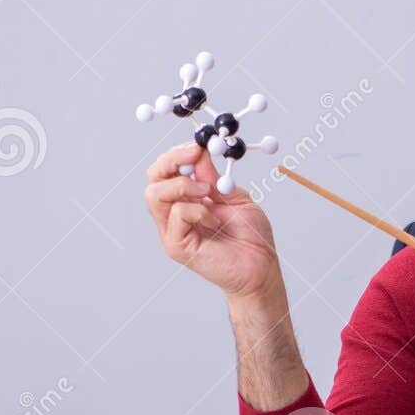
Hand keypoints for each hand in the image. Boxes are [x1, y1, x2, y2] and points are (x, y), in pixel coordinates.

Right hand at [144, 141, 280, 299]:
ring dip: (182, 185)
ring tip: (207, 192)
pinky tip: (213, 219)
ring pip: (154, 195)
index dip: (176, 155)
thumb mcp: (234, 197)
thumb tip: (199, 151)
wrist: (261, 267)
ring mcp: (172, 231)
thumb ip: (214, 177)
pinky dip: (196, 209)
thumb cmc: (251, 236)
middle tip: (194, 157)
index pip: (164, 172)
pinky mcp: (177, 246)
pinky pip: (176, 215)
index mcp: (185, 201)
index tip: (197, 147)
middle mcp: (173, 215)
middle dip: (170, 162)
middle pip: (152, 180)